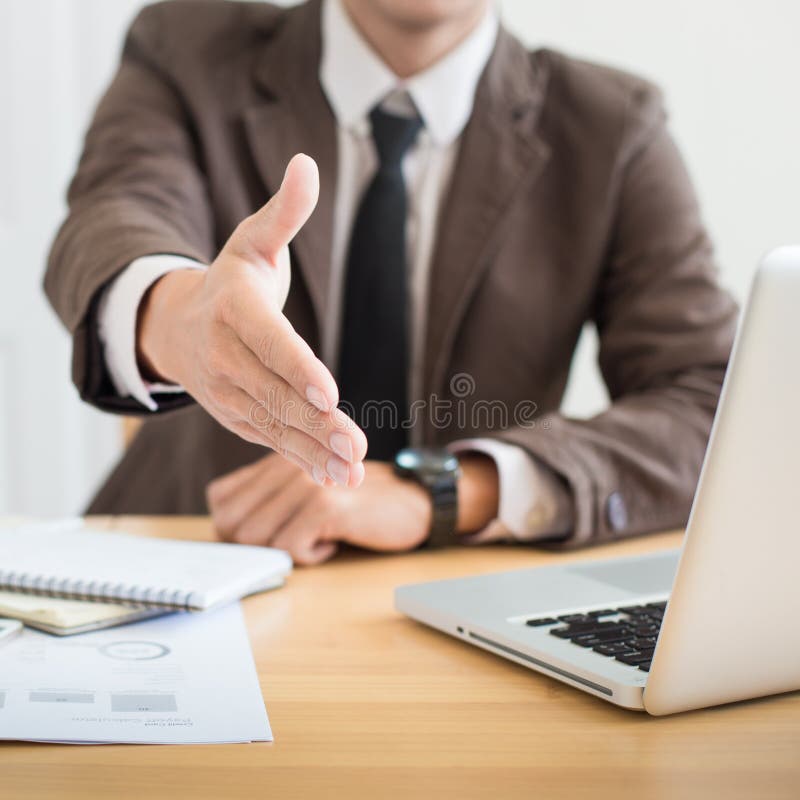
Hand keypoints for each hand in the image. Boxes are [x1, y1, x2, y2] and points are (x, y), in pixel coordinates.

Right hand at [138, 154, 366, 486]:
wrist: (180, 327)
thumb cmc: (230, 281)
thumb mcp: (253, 241)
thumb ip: (285, 211)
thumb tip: (308, 163)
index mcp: (235, 311)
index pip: (271, 343)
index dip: (299, 369)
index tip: (329, 392)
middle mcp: (229, 358)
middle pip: (279, 394)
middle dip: (318, 423)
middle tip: (355, 445)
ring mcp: (232, 394)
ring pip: (278, 426)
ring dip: (315, 451)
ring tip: (352, 470)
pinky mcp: (241, 418)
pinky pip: (274, 441)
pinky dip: (304, 461)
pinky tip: (335, 477)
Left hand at [207, 453, 499, 564]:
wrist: (414, 498)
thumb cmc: (358, 502)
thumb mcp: (307, 490)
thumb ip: (269, 500)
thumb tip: (228, 530)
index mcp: (275, 461)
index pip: (219, 498)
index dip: (234, 527)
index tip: (268, 535)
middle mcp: (285, 466)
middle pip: (231, 523)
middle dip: (255, 547)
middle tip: (291, 544)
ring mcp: (306, 483)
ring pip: (255, 538)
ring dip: (283, 552)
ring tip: (314, 541)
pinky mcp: (328, 504)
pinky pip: (290, 547)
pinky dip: (309, 557)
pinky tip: (331, 544)